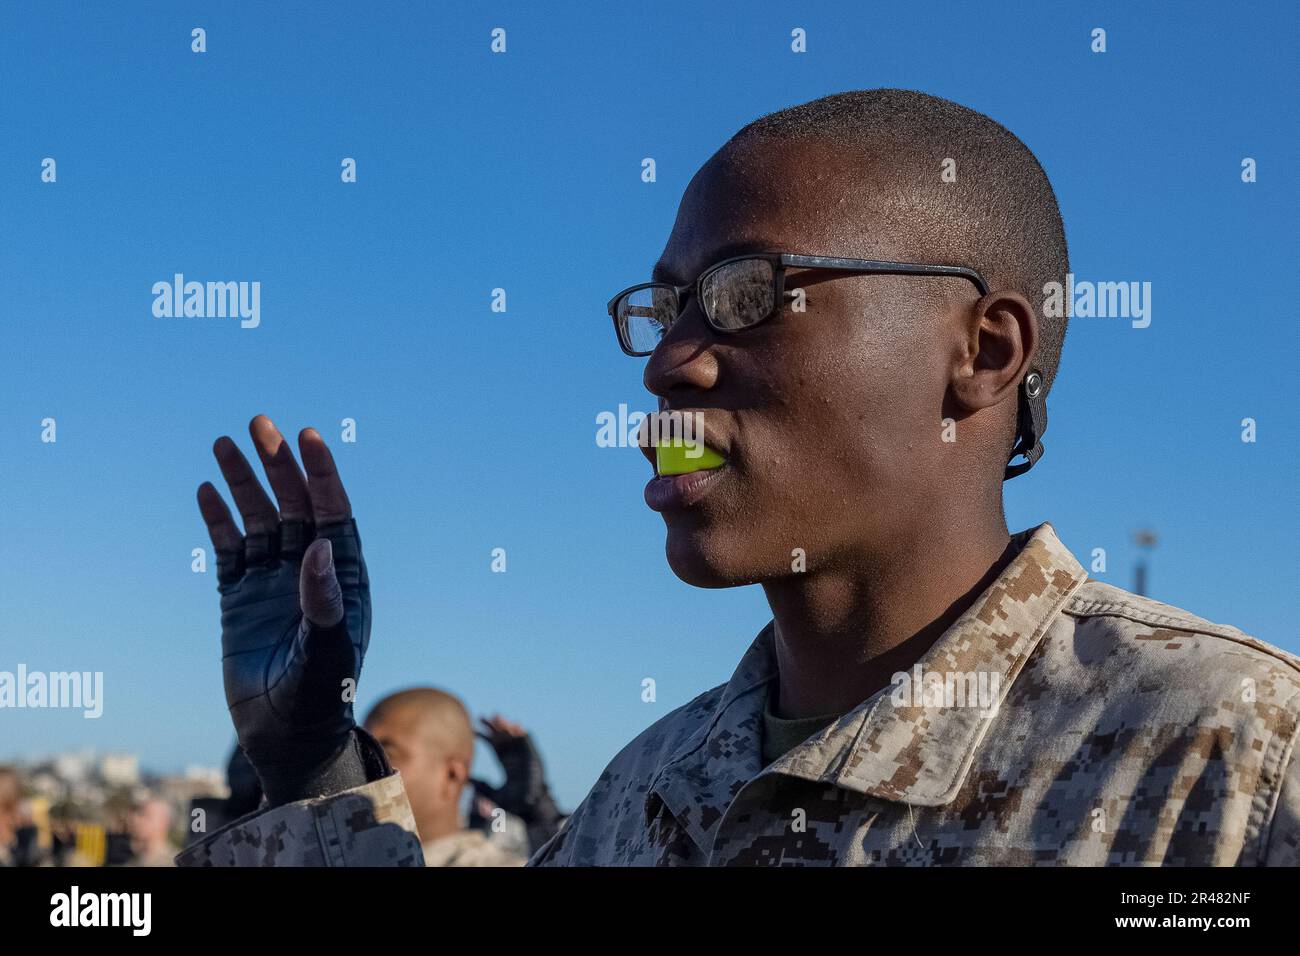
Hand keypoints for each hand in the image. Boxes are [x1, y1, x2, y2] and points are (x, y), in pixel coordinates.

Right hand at [197, 416, 370, 805]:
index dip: (321, 474)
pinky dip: (218, 523)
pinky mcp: (240, 601)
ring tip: (222, 444)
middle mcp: (310, 572)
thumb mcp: (328, 649)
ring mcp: (273, 584)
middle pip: (294, 505)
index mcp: (343, 576)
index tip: (307, 436)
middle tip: (259, 424)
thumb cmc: (320, 696)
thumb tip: (322, 547)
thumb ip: (324, 601)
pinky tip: (206, 492)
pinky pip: (229, 551)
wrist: (286, 735)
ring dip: (243, 484)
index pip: (333, 511)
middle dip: (278, 465)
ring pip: (258, 521)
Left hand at [471, 715, 560, 825]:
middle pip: (501, 735)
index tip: (474, 727)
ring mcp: (522, 752)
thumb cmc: (513, 801)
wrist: (530, 804)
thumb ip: (480, 786)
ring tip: (497, 718)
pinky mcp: (532, 753)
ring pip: (512, 734)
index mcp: (503, 761)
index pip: (492, 744)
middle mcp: (512, 754)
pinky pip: (527, 739)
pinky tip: (515, 726)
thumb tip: (466, 781)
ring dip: (505, 725)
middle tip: (482, 717)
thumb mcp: (492, 793)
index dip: (483, 735)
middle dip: (492, 725)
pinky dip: (521, 731)